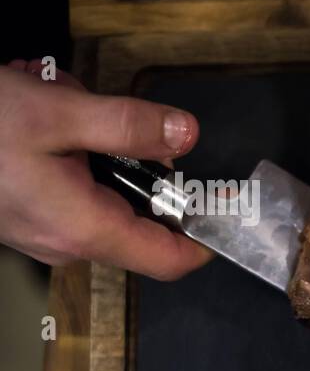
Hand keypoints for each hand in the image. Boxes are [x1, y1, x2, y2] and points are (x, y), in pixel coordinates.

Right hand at [0, 59, 210, 278]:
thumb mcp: (57, 112)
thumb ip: (127, 125)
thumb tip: (186, 133)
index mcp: (83, 228)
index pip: (168, 262)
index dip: (204, 241)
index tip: (225, 209)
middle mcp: (66, 243)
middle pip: (140, 225)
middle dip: (145, 173)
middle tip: (119, 120)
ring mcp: (42, 235)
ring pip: (104, 204)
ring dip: (103, 156)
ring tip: (67, 109)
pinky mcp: (24, 218)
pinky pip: (71, 196)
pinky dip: (73, 158)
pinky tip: (45, 120)